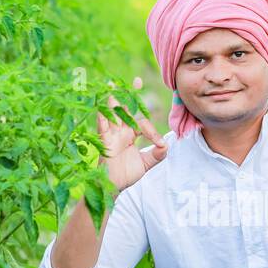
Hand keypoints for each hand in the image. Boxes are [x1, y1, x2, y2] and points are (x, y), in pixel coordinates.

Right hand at [98, 78, 166, 193]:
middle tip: (137, 80)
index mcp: (130, 134)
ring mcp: (111, 135)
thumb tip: (166, 145)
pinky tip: (102, 109)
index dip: (152, 131)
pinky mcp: (103, 142)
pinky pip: (102, 128)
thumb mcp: (146, 164)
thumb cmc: (127, 174)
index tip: (159, 144)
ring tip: (113, 86)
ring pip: (112, 114)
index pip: (142, 123)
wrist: (113, 187)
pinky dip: (102, 119)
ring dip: (113, 101)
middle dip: (130, 95)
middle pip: (125, 109)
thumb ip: (157, 154)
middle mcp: (120, 131)